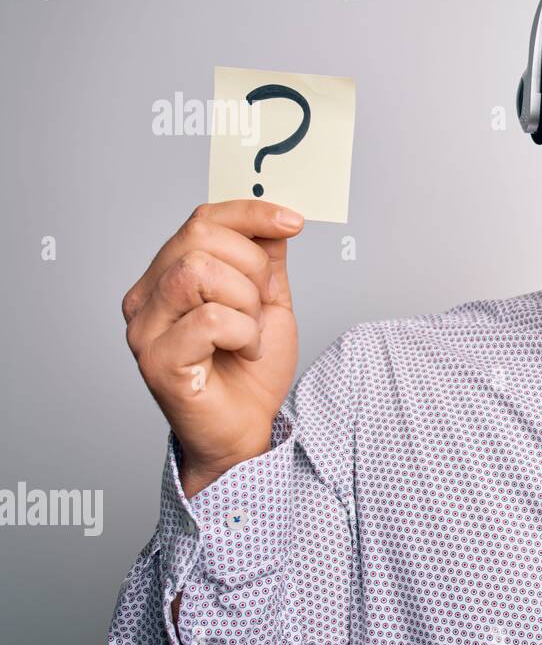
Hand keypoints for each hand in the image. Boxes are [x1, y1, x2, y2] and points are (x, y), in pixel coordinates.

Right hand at [122, 199, 303, 498]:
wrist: (247, 430)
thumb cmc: (250, 372)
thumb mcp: (268, 303)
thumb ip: (266, 259)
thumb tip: (274, 217)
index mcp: (168, 277)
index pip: (202, 219)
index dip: (250, 213)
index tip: (293, 222)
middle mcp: (146, 298)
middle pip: (199, 238)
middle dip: (252, 266)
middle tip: (263, 304)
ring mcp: (145, 329)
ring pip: (198, 272)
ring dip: (245, 301)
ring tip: (250, 331)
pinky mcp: (157, 360)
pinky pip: (209, 319)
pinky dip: (243, 333)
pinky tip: (244, 352)